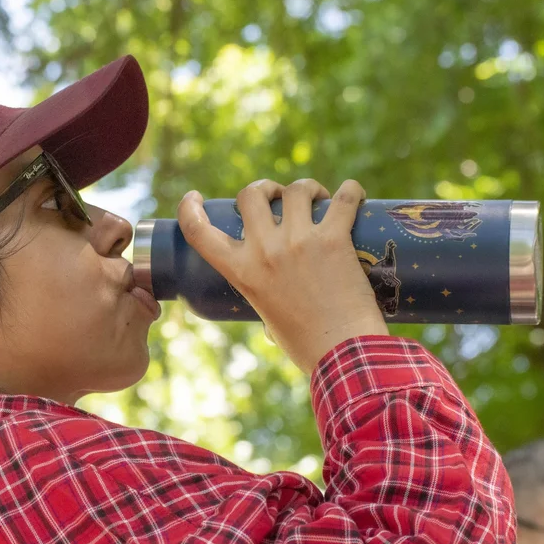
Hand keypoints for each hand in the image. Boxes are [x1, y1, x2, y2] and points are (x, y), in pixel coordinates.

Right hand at [177, 178, 389, 373]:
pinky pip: (344, 200)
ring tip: (320, 199)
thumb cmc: (305, 345)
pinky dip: (351, 191)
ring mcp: (299, 242)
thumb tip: (278, 299)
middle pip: (251, 195)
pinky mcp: (334, 240)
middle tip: (280, 197)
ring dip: (307, 188)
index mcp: (241, 271)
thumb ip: (267, 297)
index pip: (198, 232)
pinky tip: (353, 192)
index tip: (195, 197)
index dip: (189, 208)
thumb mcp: (267, 315)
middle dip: (264, 188)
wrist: (343, 355)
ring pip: (296, 190)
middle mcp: (264, 251)